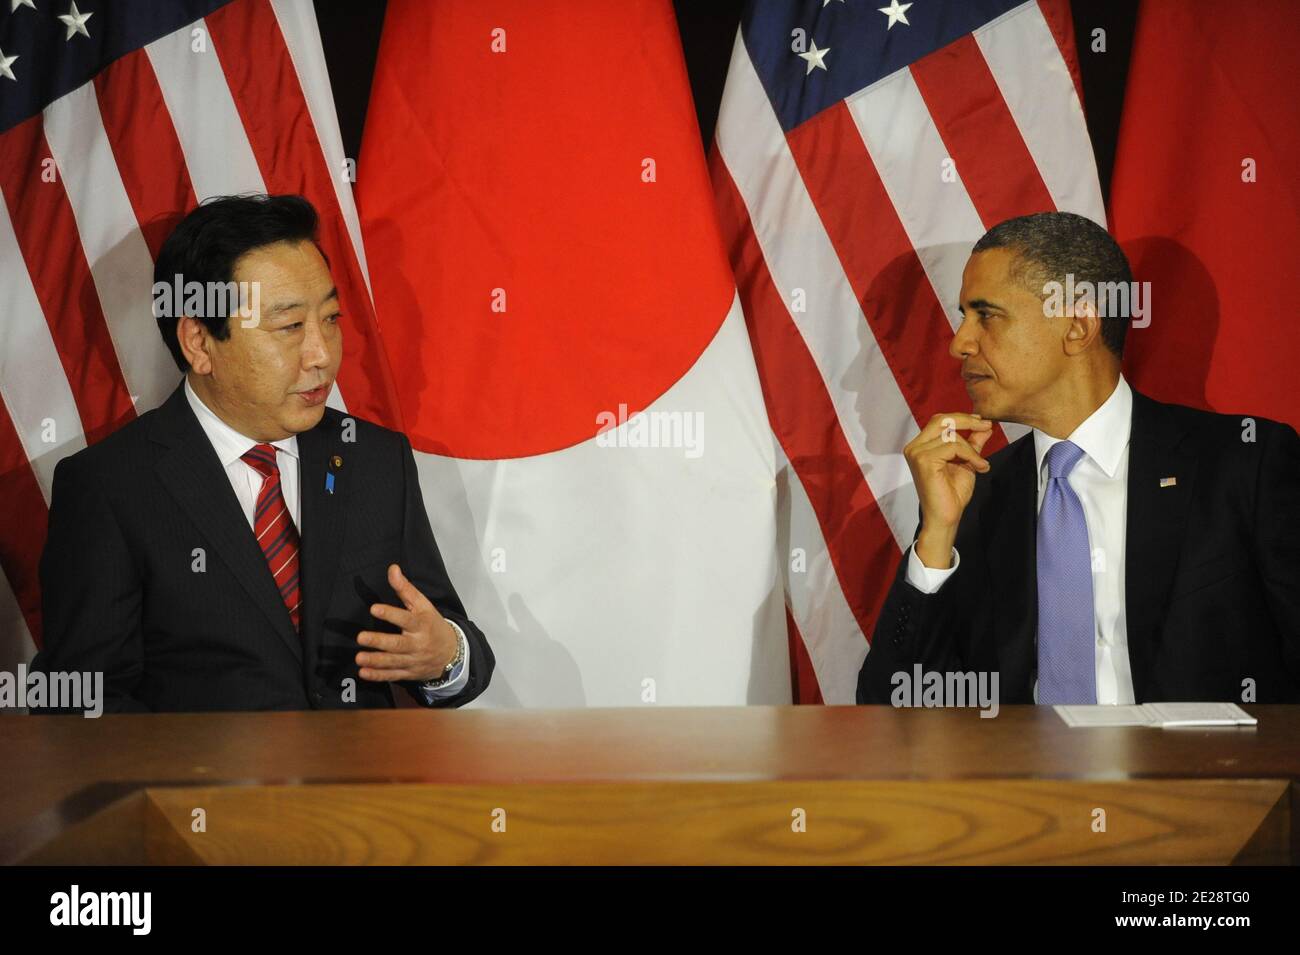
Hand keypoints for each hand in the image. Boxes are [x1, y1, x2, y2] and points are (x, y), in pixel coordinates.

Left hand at [355, 564, 458, 682]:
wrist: (451, 653)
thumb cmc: (432, 624)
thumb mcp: (423, 605)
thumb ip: (406, 589)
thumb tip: (392, 569)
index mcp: (421, 624)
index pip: (405, 618)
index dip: (390, 614)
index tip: (374, 608)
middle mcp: (418, 643)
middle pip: (398, 643)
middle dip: (379, 641)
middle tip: (361, 637)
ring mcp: (413, 660)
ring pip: (393, 661)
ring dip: (376, 660)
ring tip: (359, 658)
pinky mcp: (409, 672)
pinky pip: (393, 675)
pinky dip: (379, 676)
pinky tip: (364, 673)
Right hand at [904, 413, 992, 567]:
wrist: (946, 516)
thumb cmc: (952, 493)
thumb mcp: (966, 461)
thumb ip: (972, 443)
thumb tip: (985, 426)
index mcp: (920, 446)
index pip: (939, 421)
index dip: (961, 418)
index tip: (982, 421)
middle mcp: (914, 447)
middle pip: (941, 420)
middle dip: (967, 421)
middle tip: (987, 425)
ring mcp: (917, 453)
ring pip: (951, 435)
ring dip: (971, 448)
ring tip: (981, 463)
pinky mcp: (924, 460)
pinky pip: (953, 446)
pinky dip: (970, 455)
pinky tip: (979, 467)